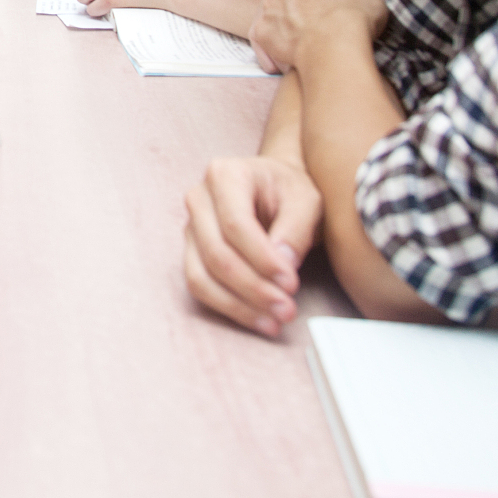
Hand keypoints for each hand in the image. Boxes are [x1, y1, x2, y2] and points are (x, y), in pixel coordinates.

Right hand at [183, 155, 321, 338]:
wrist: (275, 189)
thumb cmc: (289, 191)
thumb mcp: (306, 201)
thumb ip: (296, 228)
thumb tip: (283, 265)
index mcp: (224, 175)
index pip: (235, 224)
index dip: (262, 259)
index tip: (291, 283)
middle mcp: (199, 199)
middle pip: (217, 253)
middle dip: (253, 288)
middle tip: (287, 309)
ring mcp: (191, 227)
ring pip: (202, 276)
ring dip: (239, 305)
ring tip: (275, 321)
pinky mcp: (193, 253)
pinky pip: (200, 287)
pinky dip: (229, 308)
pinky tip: (259, 320)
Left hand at [249, 0, 387, 73]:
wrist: (335, 45)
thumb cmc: (356, 17)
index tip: (334, 6)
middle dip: (303, 5)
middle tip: (321, 24)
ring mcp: (269, 5)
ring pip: (278, 13)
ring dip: (289, 24)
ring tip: (309, 40)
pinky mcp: (260, 29)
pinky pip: (268, 36)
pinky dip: (279, 44)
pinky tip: (295, 52)